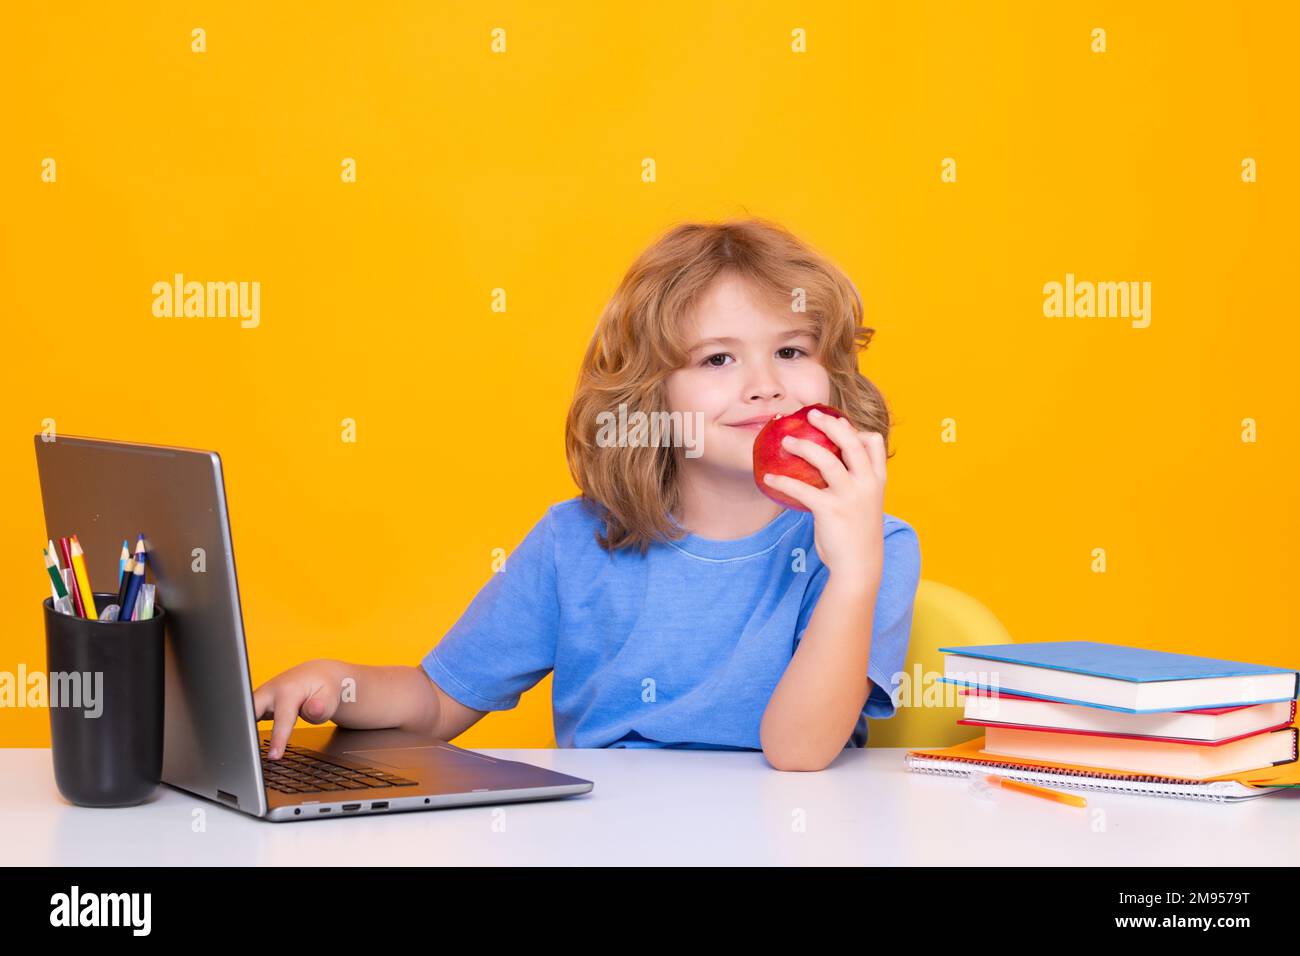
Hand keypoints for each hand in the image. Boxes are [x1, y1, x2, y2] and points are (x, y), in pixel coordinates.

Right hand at [251, 659, 344, 759]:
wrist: (316, 675)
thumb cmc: (322, 688)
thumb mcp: (329, 698)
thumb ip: (321, 708)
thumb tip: (314, 710)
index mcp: (288, 690)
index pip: (281, 718)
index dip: (278, 739)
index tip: (274, 756)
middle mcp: (270, 691)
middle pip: (250, 711)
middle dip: (244, 728)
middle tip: (244, 752)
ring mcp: (261, 696)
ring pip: (244, 713)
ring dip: (241, 730)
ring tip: (236, 752)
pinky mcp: (257, 703)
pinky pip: (246, 716)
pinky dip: (244, 729)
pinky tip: (243, 743)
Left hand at [761, 407, 885, 579]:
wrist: (859, 565)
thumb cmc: (857, 533)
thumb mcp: (865, 503)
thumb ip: (855, 483)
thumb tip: (827, 464)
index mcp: (877, 480)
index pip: (874, 443)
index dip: (856, 429)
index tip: (840, 422)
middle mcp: (867, 484)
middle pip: (850, 442)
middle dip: (830, 424)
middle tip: (810, 414)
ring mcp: (850, 496)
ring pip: (827, 459)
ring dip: (803, 446)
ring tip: (786, 441)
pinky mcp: (831, 510)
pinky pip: (803, 489)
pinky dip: (783, 481)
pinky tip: (769, 478)